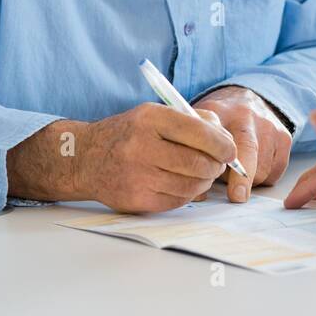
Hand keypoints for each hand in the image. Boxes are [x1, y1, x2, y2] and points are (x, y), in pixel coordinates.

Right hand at [74, 102, 236, 213]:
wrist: (85, 158)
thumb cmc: (129, 133)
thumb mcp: (154, 114)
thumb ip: (192, 120)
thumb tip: (226, 140)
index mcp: (150, 119)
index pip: (198, 132)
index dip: (221, 144)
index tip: (230, 150)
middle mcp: (142, 147)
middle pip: (198, 163)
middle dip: (216, 166)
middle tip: (218, 164)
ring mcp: (137, 176)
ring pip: (191, 185)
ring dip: (204, 182)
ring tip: (202, 174)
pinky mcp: (136, 200)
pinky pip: (177, 201)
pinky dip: (187, 194)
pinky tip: (183, 184)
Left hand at [194, 85, 292, 201]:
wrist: (245, 99)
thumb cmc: (217, 122)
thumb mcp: (196, 126)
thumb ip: (191, 154)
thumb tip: (195, 194)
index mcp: (219, 112)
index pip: (217, 138)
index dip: (217, 162)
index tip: (219, 185)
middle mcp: (246, 116)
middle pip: (248, 150)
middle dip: (243, 177)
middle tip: (237, 196)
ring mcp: (268, 126)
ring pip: (262, 167)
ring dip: (249, 180)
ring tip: (238, 171)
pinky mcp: (284, 137)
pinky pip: (276, 169)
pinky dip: (264, 177)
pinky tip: (254, 166)